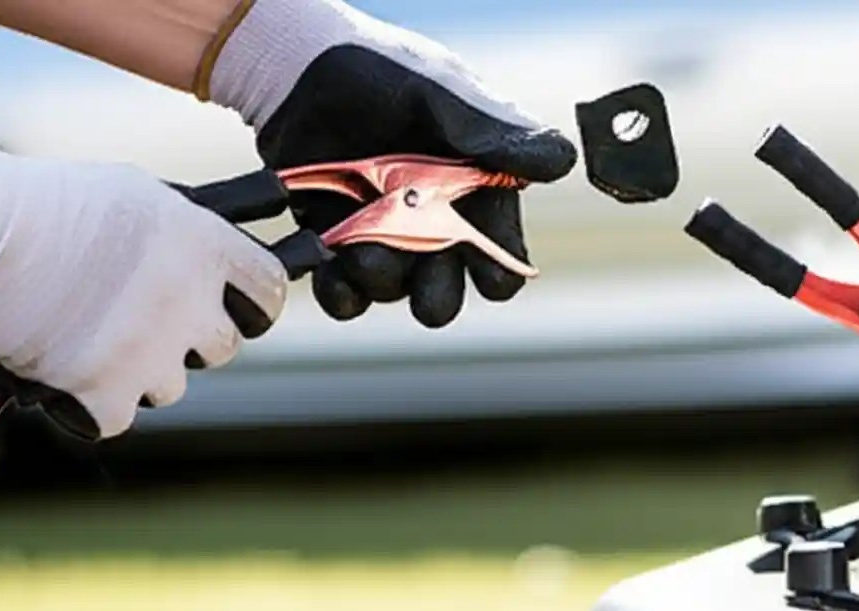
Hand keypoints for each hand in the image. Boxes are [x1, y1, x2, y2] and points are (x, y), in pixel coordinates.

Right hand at [0, 142, 289, 439]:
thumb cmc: (52, 203)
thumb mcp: (143, 195)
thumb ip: (191, 232)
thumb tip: (221, 258)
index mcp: (205, 246)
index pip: (269, 290)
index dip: (256, 304)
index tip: (242, 311)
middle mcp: (189, 300)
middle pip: (223, 347)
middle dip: (191, 339)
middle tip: (147, 320)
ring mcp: (150, 349)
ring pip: (171, 385)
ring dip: (141, 371)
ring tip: (96, 336)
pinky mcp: (104, 389)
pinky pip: (116, 418)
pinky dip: (94, 405)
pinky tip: (71, 373)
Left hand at [203, 0, 577, 327]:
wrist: (299, 68)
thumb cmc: (382, 72)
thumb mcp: (443, 96)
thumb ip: (496, 133)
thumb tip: (560, 161)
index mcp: (472, 189)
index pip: (499, 249)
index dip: (499, 270)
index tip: (491, 279)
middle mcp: (431, 221)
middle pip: (446, 286)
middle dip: (438, 295)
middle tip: (426, 287)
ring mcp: (382, 237)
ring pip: (394, 290)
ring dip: (384, 282)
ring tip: (365, 253)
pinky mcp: (335, 245)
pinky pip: (345, 291)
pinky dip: (342, 291)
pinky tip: (336, 269)